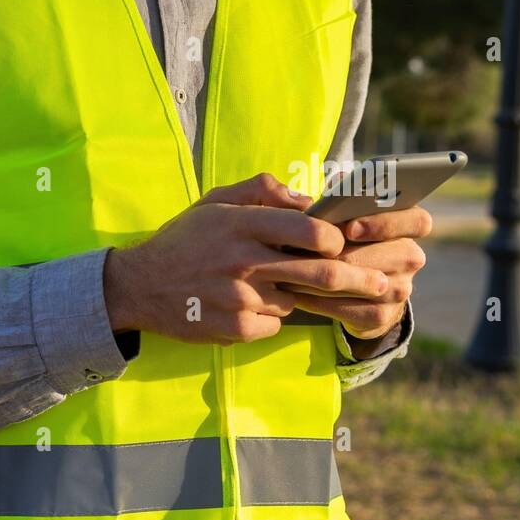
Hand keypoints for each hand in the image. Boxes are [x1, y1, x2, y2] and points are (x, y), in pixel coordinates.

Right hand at [105, 173, 390, 344]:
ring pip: (295, 300)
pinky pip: (274, 325)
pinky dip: (268, 318)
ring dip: (292, 297)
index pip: (311, 229)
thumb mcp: (215, 202)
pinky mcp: (234, 328)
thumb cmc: (183, 241)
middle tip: (382, 284)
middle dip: (359, 279)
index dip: (336, 239)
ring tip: (267, 289)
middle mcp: (243, 260)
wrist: (137, 287)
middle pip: (321, 273)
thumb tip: (308, 199)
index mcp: (242, 223)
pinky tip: (241, 307)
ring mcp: (239, 298)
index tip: (341, 243)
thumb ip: (262, 191)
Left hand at [282, 207, 430, 339]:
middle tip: (305, 253)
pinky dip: (321, 302)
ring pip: (367, 284)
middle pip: (385, 256)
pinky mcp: (383, 315)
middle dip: (342, 254)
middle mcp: (411, 257)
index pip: (418, 221)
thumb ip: (342, 194)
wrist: (344, 288)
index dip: (386, 224)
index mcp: (408, 226)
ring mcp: (401, 289)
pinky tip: (297, 295)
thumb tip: (339, 180)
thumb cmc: (337, 238)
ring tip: (292, 272)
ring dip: (327, 278)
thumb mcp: (340, 213)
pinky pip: (352, 310)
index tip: (350, 228)